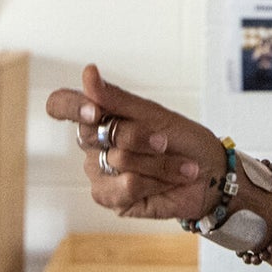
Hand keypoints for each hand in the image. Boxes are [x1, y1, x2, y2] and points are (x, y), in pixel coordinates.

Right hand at [44, 65, 226, 222]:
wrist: (210, 175)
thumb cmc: (182, 140)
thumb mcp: (154, 114)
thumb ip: (116, 99)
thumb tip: (87, 73)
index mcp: (98, 116)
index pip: (60, 105)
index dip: (71, 107)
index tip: (95, 111)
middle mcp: (92, 144)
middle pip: (96, 133)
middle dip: (140, 136)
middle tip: (165, 142)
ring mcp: (98, 173)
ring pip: (118, 160)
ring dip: (158, 163)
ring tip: (178, 166)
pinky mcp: (110, 199)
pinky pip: (127, 186)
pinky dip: (156, 181)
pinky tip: (167, 184)